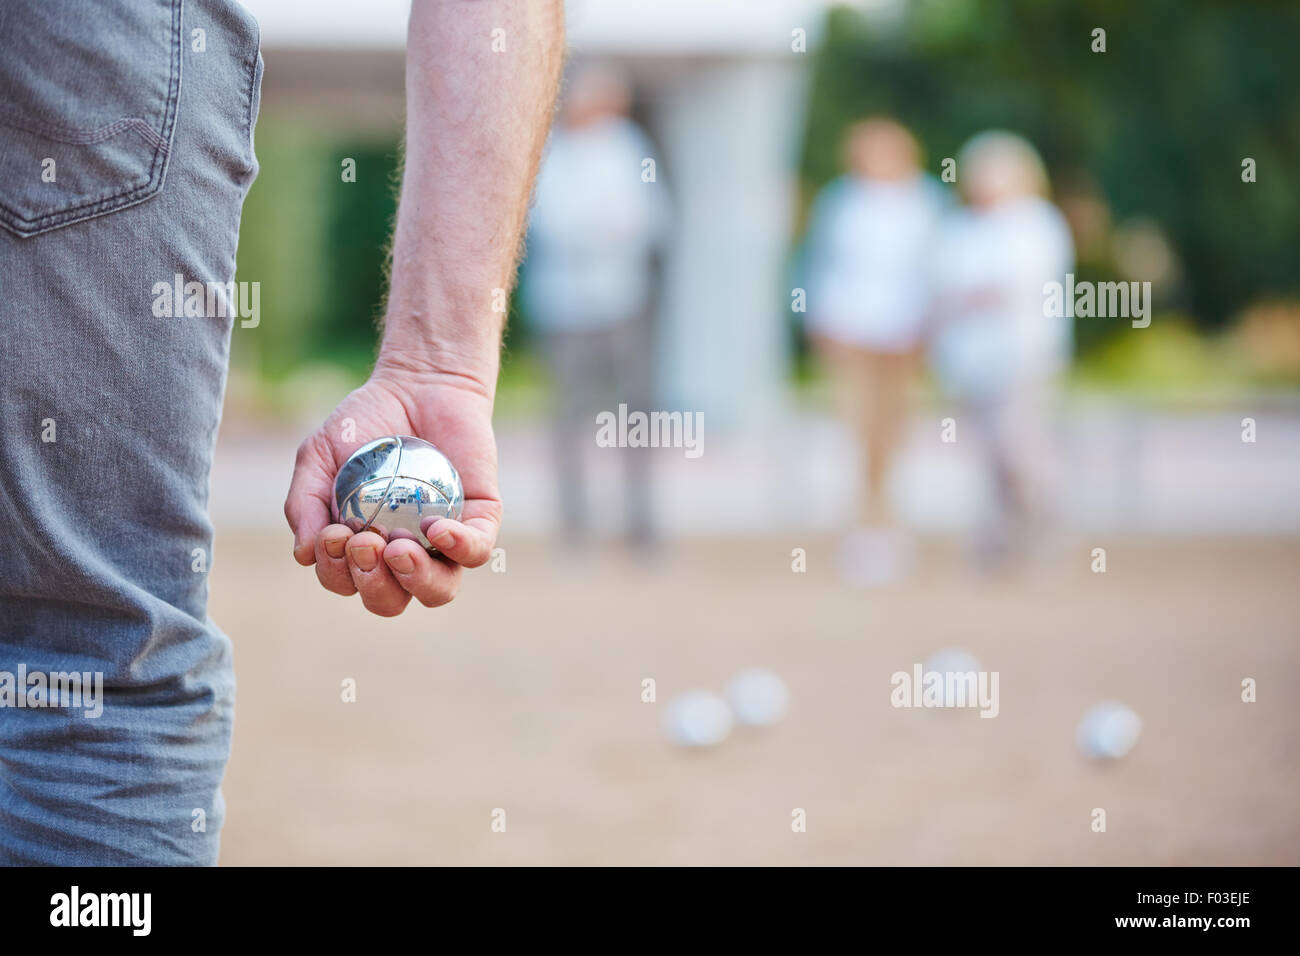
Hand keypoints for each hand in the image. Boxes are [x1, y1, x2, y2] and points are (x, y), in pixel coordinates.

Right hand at [284, 370, 500, 615]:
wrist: (418, 384)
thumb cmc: (363, 426)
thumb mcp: (318, 457)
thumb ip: (304, 503)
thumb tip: (303, 555)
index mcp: (363, 551)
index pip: (347, 583)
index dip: (337, 572)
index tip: (334, 533)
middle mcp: (404, 556)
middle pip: (390, 600)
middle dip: (371, 583)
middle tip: (364, 541)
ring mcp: (443, 543)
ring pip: (437, 590)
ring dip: (414, 579)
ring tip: (399, 549)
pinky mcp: (480, 520)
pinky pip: (475, 551)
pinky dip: (457, 547)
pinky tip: (436, 529)